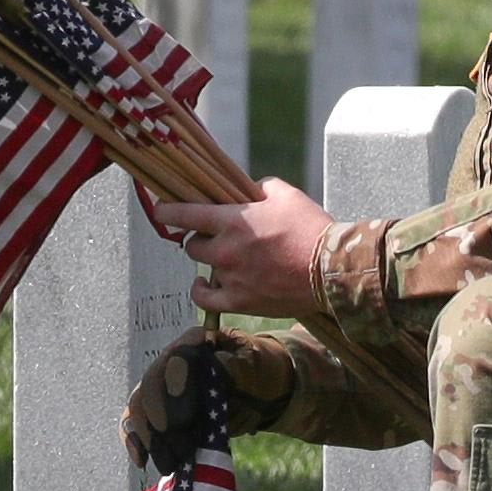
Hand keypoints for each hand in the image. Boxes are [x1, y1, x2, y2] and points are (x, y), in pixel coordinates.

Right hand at [123, 332, 262, 474]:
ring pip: (140, 407)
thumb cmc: (260, 372)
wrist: (262, 390)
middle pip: (151, 386)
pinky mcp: (156, 410)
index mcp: (194, 341)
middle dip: (163, 422)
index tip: (185, 420)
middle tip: (181, 449)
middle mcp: (170, 359)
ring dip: (151, 438)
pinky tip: (142, 460)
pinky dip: (136, 441)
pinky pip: (135, 422)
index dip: (176, 387)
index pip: (176, 358)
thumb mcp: (254, 366)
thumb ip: (234, 366)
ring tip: (170, 464)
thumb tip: (215, 367)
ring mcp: (160, 385)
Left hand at [150, 176, 336, 318]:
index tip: (161, 210)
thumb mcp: (285, 194)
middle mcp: (225, 250)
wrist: (331, 270)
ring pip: (202, 267)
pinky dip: (202, 291)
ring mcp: (231, 278)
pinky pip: (206, 299)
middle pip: (193, 244)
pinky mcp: (240, 301)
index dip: (167, 211)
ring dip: (210, 260)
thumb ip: (259, 189)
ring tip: (225, 259)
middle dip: (201, 238)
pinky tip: (204, 285)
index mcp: (232, 221)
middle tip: (216, 236)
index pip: (185, 213)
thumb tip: (249, 192)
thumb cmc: (310, 228)